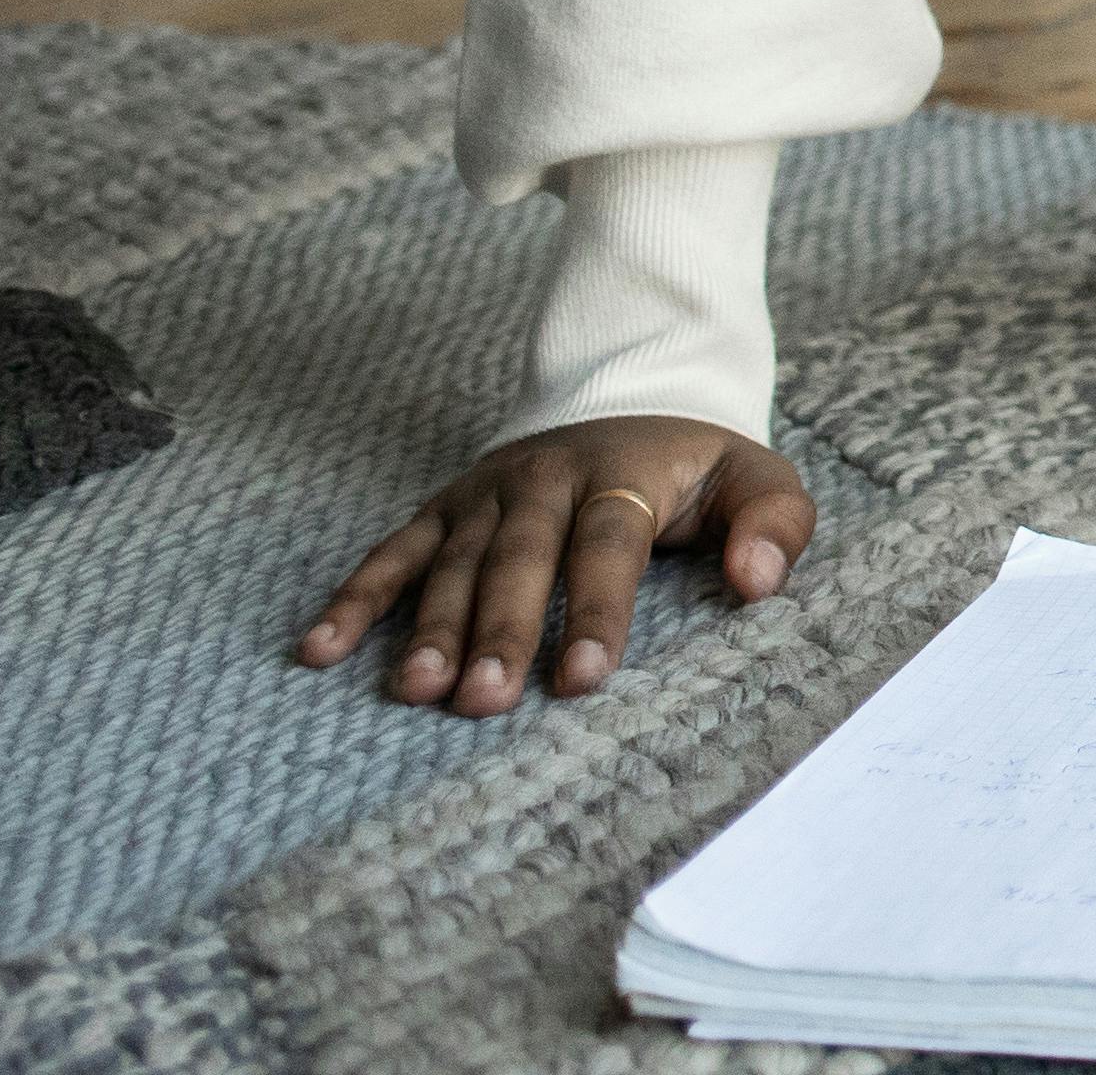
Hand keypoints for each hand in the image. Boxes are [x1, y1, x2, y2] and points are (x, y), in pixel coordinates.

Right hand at [293, 415, 812, 712]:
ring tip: (415, 693)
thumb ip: (775, 523)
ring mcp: (485, 494)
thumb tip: (757, 581)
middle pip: (518, 558)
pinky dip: (355, 600)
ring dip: (431, 628)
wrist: (631, 393)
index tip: (582, 681)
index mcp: (622, 471)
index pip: (607, 544)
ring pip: (453, 562)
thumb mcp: (756, 477)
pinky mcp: (444, 508)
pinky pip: (392, 554)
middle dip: (499, 630)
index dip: (595, 611)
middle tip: (483, 701)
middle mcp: (543, 478)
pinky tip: (320, 652)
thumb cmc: (698, 468)